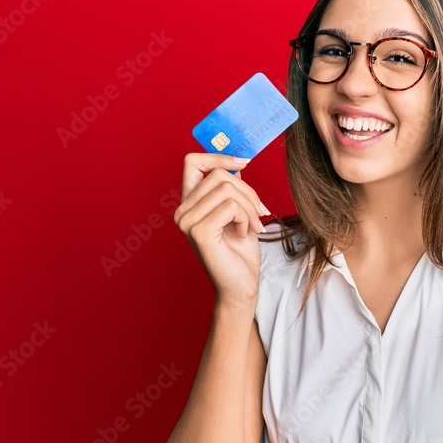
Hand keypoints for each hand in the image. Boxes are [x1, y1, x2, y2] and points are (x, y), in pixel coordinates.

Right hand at [172, 153, 269, 306]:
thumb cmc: (240, 253)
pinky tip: (244, 233)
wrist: (241, 286)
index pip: (193, 162)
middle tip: (260, 212)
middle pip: (219, 175)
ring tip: (253, 226)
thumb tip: (237, 163)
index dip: (218, 156)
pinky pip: (231, 206)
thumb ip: (232, 189)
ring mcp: (187, 221)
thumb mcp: (239, 213)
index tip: (244, 162)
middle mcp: (182, 211)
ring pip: (227, 189)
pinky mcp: (199, 232)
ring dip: (250, 207)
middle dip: (248, 191)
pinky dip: (246, 217)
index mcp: (190, 203)